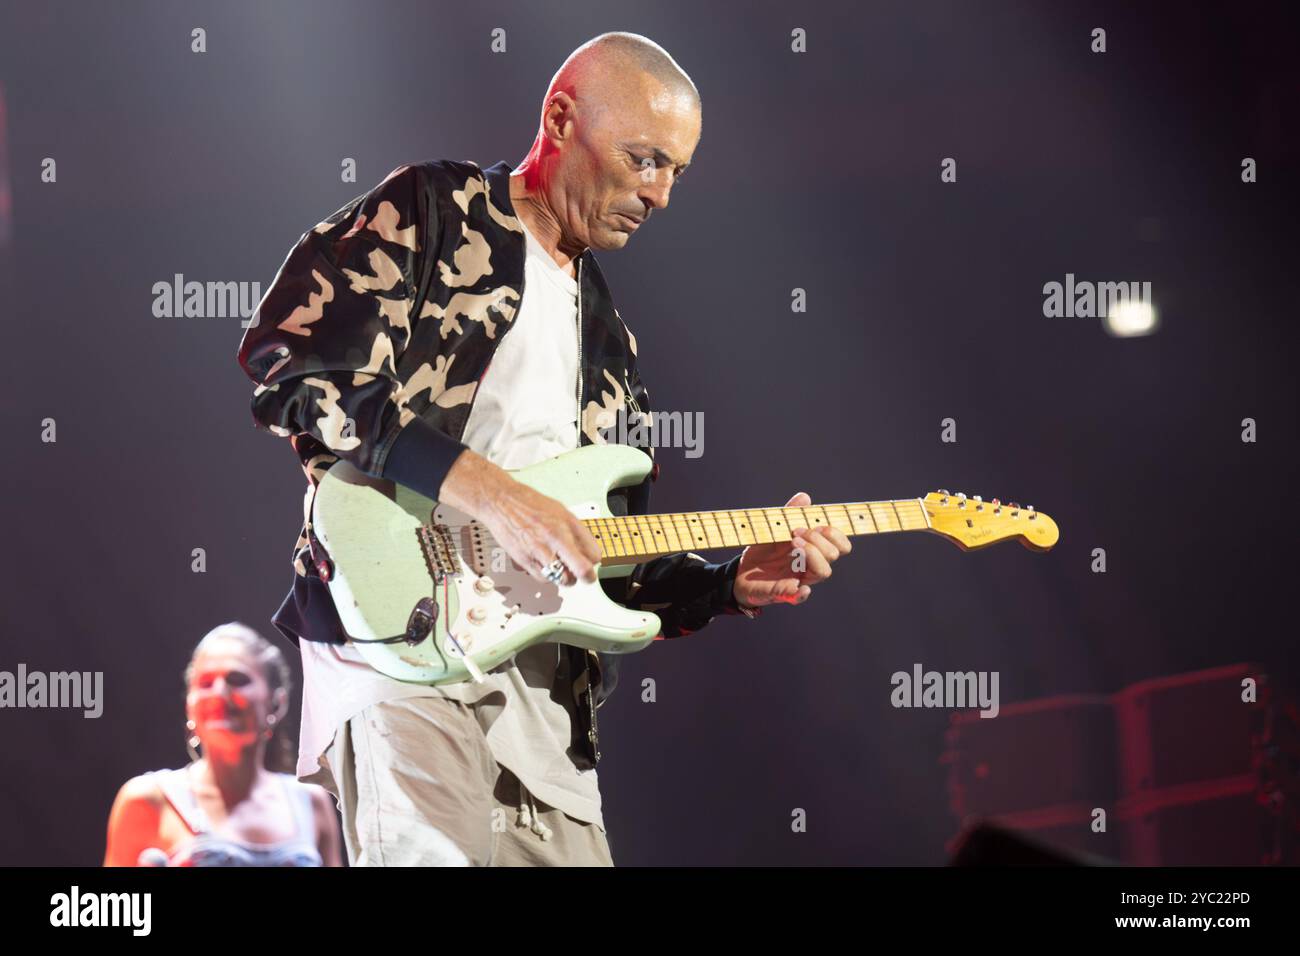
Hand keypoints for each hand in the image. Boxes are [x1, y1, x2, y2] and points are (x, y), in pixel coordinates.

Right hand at [438, 451, 600, 584]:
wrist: (501, 501)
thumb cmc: (528, 503)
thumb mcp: (560, 511)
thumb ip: (575, 530)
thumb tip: (587, 550)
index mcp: (568, 523)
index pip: (593, 553)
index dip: (594, 561)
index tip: (590, 562)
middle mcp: (556, 536)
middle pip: (582, 569)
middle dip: (587, 577)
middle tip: (586, 578)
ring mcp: (540, 549)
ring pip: (563, 579)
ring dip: (566, 579)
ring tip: (563, 572)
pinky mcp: (525, 558)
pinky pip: (543, 578)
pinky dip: (547, 576)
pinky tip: (545, 566)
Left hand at [733, 492, 850, 607]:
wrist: (740, 572)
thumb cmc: (763, 551)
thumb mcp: (774, 528)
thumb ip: (790, 513)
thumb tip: (804, 497)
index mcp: (814, 549)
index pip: (840, 545)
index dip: (836, 534)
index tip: (818, 525)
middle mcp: (811, 565)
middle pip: (833, 554)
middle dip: (818, 539)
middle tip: (795, 532)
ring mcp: (800, 579)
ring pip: (824, 572)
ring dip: (813, 555)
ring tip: (793, 542)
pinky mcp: (785, 594)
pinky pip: (799, 597)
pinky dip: (801, 593)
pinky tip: (798, 587)